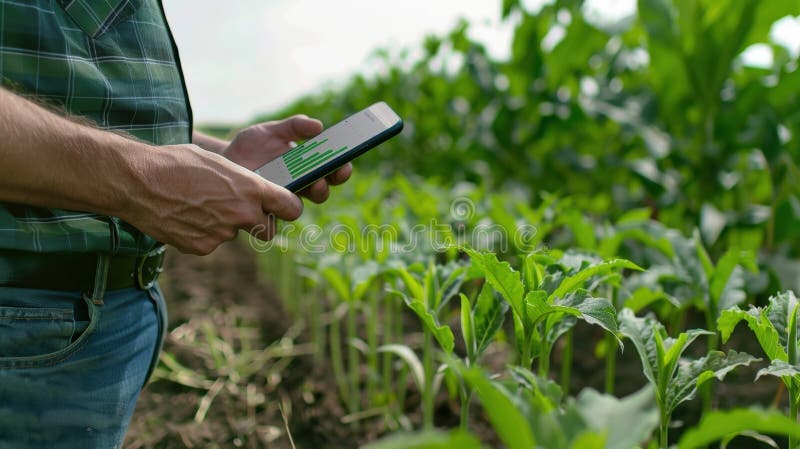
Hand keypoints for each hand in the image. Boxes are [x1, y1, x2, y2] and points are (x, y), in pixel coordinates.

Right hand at [123, 144, 302, 254]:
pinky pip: (209, 242)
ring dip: (222, 224)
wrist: (137, 181)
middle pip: (268, 230)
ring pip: (232, 233)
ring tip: (195, 205)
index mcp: (250, 188)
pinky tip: (183, 216)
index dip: (289, 208)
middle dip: (258, 224)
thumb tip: (249, 190)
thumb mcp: (215, 162)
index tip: (285, 207)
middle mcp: (241, 214)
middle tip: (240, 212)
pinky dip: (201, 233)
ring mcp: (222, 233)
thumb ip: (239, 181)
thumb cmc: (176, 162)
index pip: (290, 206)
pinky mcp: (202, 247)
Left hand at [221, 115, 351, 202]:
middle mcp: (298, 186)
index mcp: (306, 167)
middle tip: (323, 178)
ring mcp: (281, 200)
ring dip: (302, 199)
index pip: (331, 171)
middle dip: (326, 186)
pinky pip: (274, 216)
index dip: (342, 170)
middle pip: (322, 192)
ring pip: (300, 207)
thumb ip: (293, 126)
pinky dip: (275, 210)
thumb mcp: (271, 130)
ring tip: (300, 187)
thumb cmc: (251, 146)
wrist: (224, 161)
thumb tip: (318, 126)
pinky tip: (271, 197)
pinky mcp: (264, 210)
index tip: (344, 164)